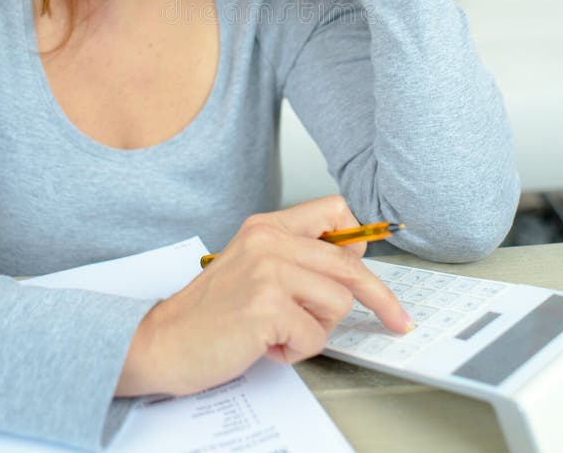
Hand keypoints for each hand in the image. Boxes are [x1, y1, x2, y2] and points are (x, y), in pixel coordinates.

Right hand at [116, 196, 411, 396]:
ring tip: (282, 332)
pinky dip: (298, 350)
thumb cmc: (209, 312)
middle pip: (349, 262)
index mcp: (267, 226)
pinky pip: (315, 336)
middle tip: (398, 319)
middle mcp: (269, 241)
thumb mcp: (253, 266)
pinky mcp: (267, 306)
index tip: (371, 264)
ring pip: (338, 302)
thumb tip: (353, 257)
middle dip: (381, 297)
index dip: (359, 239)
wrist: (164, 341)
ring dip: (317, 329)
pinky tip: (268, 345)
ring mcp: (268, 272)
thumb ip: (295, 258)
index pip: (335, 211)